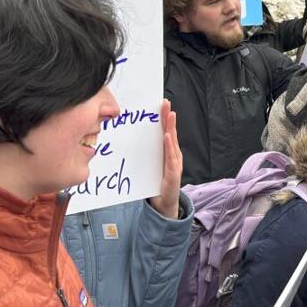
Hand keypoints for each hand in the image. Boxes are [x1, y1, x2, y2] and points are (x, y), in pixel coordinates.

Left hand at [149, 100, 182, 218]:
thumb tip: (131, 142)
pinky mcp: (173, 173)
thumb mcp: (150, 166)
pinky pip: (171, 157)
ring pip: (173, 142)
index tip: (161, 104)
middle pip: (171, 133)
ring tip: (169, 115)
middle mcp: (173, 155)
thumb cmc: (157, 184)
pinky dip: (169, 146)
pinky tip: (167, 137)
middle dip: (169, 117)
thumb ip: (146, 155)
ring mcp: (175, 163)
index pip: (166, 132)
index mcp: (167, 153)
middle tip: (165, 103)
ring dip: (171, 128)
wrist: (164, 204)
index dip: (164, 118)